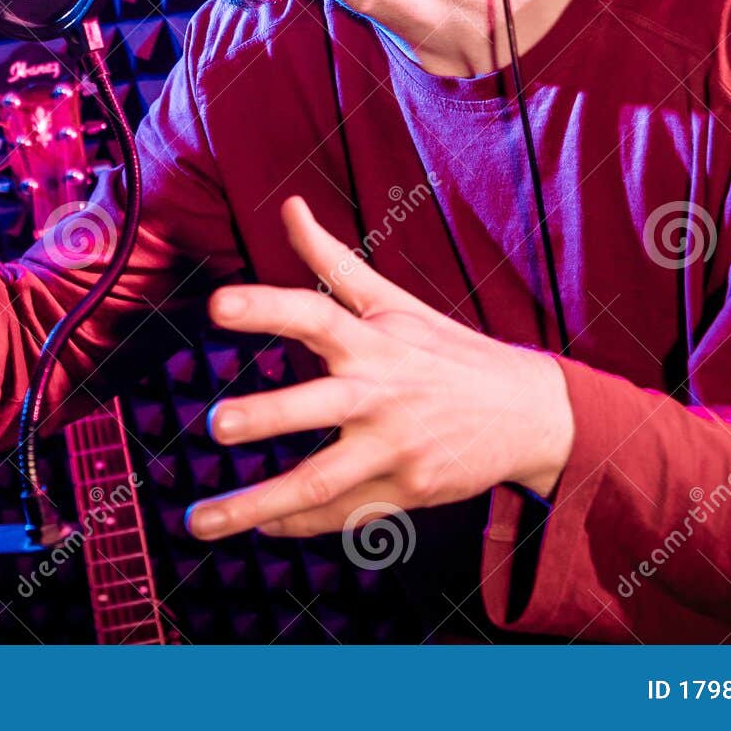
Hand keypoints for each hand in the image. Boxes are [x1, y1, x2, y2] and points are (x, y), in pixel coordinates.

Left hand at [185, 196, 575, 540]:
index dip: (267, 307)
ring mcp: (394, 448)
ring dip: (258, 502)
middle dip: (266, 416)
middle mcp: (382, 393)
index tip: (218, 304)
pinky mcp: (405, 491)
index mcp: (375, 340)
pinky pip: (341, 514)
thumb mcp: (395, 301)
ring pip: (319, 482)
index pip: (316, 313)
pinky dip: (296, 524)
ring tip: (201, 519)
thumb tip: (290, 205)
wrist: (529, 413)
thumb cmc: (448, 352)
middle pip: (318, 406)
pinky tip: (259, 524)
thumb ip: (333, 260)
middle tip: (216, 424)